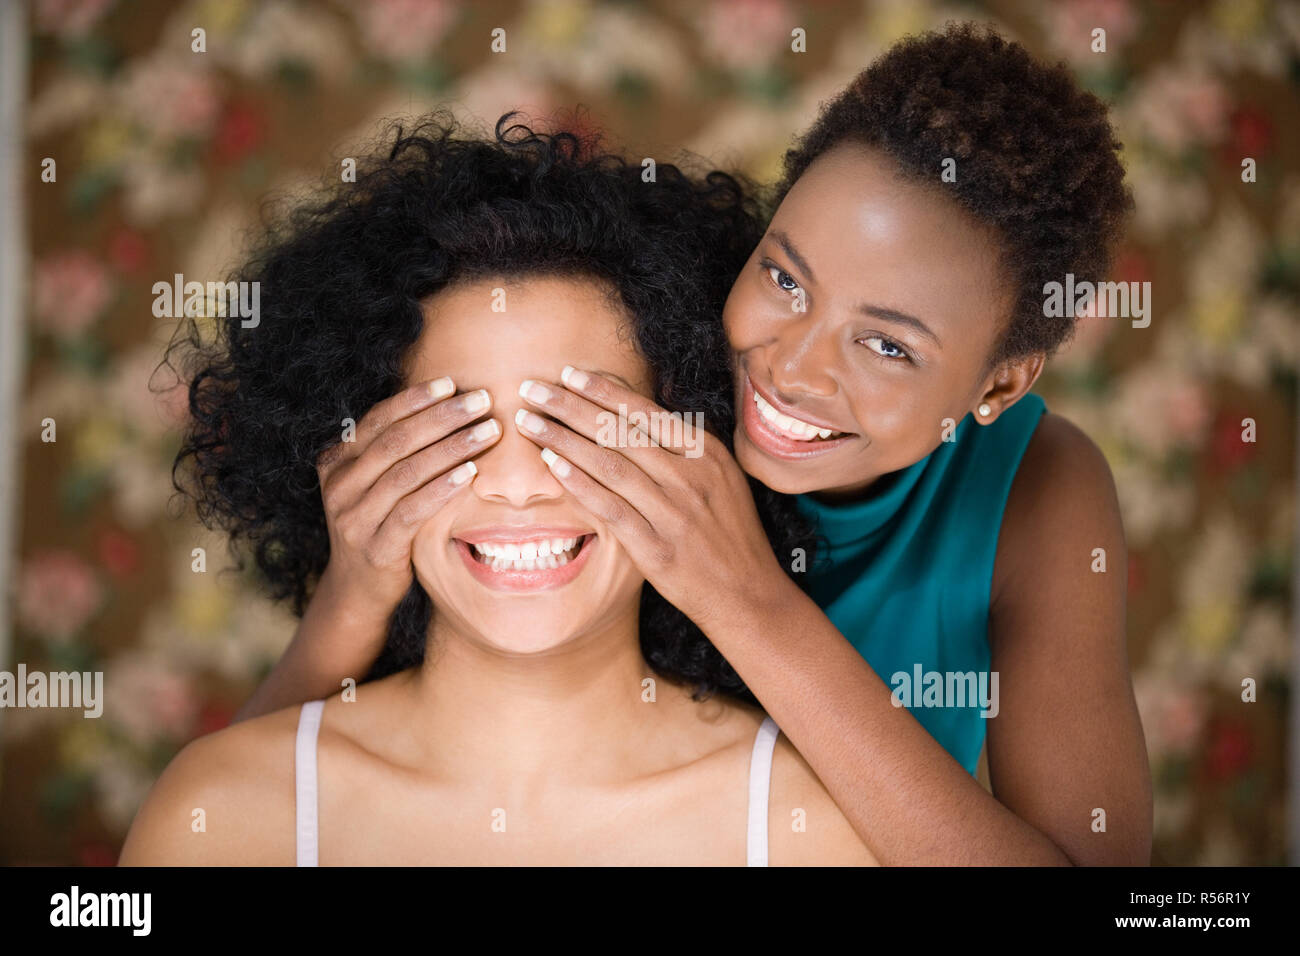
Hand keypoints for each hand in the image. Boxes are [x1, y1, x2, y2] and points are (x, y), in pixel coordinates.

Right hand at [315, 377, 499, 611]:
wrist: (358, 589)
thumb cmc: (380, 524)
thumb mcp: (376, 485)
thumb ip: (395, 451)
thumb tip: (443, 403)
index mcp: (337, 462)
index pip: (378, 419)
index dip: (416, 399)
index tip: (452, 383)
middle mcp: (340, 486)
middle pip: (396, 441)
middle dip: (443, 417)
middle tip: (481, 401)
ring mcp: (354, 519)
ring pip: (407, 472)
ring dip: (452, 447)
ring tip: (488, 432)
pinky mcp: (376, 548)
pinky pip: (412, 510)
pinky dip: (443, 488)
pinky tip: (471, 473)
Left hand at [513, 367, 790, 629]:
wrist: (749, 594)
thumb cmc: (730, 532)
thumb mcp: (722, 476)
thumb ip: (687, 442)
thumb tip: (653, 400)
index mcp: (706, 453)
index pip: (644, 412)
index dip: (602, 391)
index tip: (569, 374)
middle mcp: (690, 476)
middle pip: (619, 432)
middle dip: (571, 406)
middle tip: (533, 390)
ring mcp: (674, 513)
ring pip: (610, 465)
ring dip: (564, 440)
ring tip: (531, 423)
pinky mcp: (657, 548)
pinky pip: (612, 509)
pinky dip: (581, 485)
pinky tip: (553, 466)